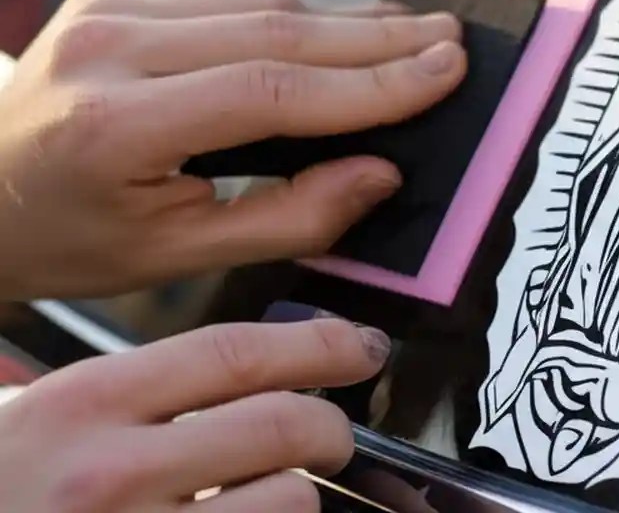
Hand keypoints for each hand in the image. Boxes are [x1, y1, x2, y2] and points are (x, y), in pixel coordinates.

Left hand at [0, 0, 465, 299]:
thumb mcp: (175, 257)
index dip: (374, 83)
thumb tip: (380, 172)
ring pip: (261, 0)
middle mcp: (108, 47)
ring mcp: (107, 7)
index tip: (444, 72)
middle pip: (277, 29)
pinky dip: (293, 12)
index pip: (273, 89)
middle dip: (379, 39)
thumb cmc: (69, 236)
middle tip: (450, 40)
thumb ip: (288, 218)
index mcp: (115, 126)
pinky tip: (333, 33)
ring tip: (407, 39)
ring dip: (343, 22)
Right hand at [0, 317, 389, 511]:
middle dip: (331, 428)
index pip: (236, 352)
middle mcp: (113, 472)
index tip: (363, 346)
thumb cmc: (9, 487)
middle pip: (282, 425)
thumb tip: (271, 368)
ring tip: (270, 496)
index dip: (321, 343)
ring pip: (288, 502)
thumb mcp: (51, 416)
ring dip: (298, 497)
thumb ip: (149, 390)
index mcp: (89, 404)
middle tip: (332, 436)